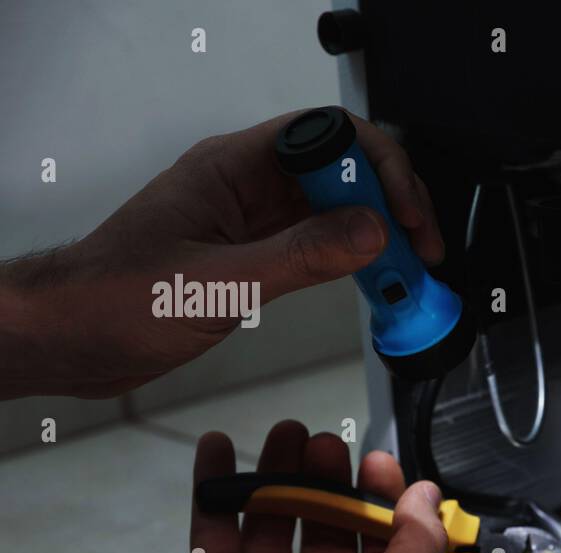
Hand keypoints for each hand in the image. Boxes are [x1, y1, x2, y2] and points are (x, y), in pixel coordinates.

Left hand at [0, 109, 442, 397]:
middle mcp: (246, 186)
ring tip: (407, 271)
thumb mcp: (216, 284)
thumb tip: (371, 232)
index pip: (328, 136)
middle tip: (419, 247)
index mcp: (231, 168)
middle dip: (391, 203)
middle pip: (342, 169)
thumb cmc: (112, 301)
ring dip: (379, 234)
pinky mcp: (255, 255)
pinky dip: (356, 260)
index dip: (378, 169)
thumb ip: (300, 256)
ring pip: (337, 208)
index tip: (405, 214)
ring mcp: (252, 220)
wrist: (70, 338)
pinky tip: (373, 282)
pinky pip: (320, 244)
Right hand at [153, 421, 446, 552]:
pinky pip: (218, 534)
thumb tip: (428, 494)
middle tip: (325, 443)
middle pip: (334, 532)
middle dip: (332, 482)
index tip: (377, 462)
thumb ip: (419, 542)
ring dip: (281, 477)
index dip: (387, 503)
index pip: (391, 550)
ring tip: (282, 433)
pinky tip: (218, 450)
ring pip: (278, 526)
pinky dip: (218, 490)